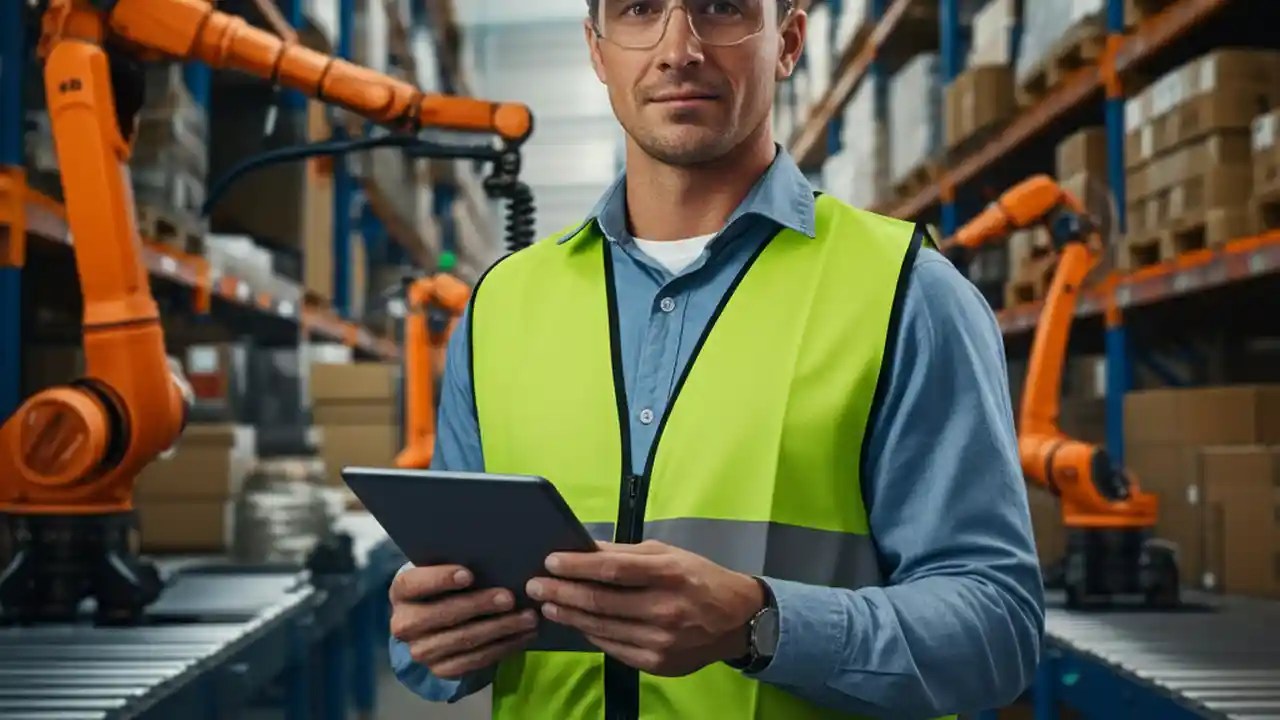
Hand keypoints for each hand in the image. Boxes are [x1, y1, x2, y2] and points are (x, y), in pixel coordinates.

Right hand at [389, 564, 538, 679]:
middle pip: (443, 615)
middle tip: (510, 598)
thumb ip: (457, 562)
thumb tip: (493, 555)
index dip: (439, 579)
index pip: (413, 584)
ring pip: (464, 640)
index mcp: (401, 592)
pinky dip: (503, 647)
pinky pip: (475, 661)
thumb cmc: (445, 585)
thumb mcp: (441, 570)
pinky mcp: (441, 670)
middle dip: (479, 606)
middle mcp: (404, 624)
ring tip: (528, 617)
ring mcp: (421, 651)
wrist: (434, 620)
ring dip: (500, 628)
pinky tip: (523, 635)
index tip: (468, 574)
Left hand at [526, 540, 764, 676]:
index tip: (550, 561)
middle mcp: (665, 609)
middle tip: (535, 585)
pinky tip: (576, 622)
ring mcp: (661, 641)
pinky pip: (612, 647)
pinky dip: (590, 634)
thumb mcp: (668, 554)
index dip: (576, 566)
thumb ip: (626, 554)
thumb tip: (585, 549)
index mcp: (669, 574)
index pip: (612, 570)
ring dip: (569, 615)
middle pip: (600, 602)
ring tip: (547, 604)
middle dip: (561, 592)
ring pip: (601, 628)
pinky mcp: (657, 663)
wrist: (737, 620)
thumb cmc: (699, 578)